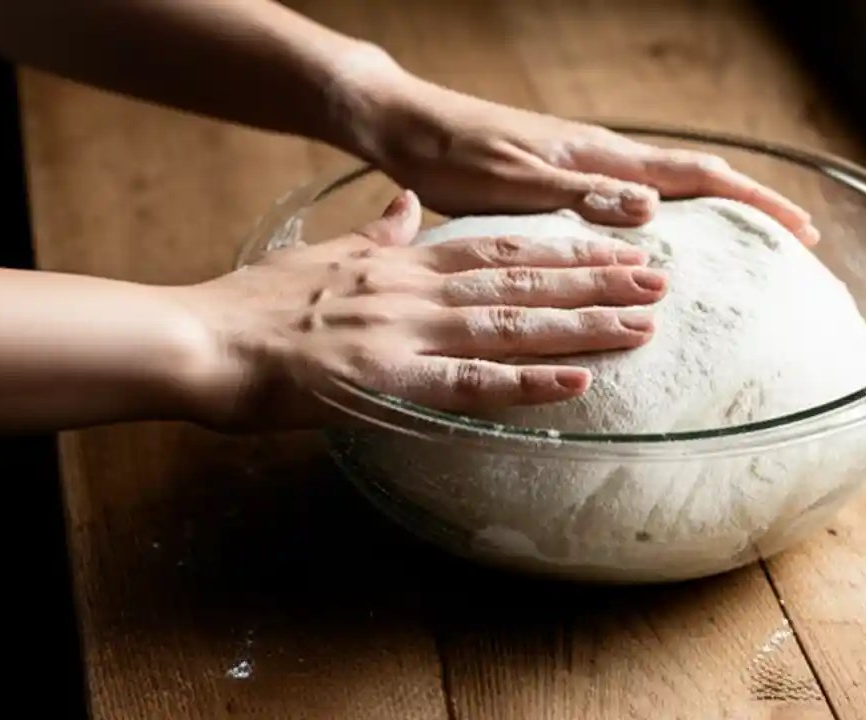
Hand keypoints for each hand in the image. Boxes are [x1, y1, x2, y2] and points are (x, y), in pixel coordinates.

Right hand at [173, 190, 667, 430]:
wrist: (205, 340)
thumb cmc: (258, 302)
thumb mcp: (324, 252)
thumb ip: (377, 231)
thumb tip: (409, 204)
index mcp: (403, 261)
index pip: (500, 247)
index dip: (564, 247)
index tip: (615, 245)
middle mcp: (416, 289)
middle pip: (522, 279)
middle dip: (595, 279)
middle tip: (660, 280)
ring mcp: (405, 333)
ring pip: (511, 324)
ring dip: (581, 324)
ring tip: (643, 323)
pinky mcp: (388, 382)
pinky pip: (468, 382)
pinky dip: (524, 382)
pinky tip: (574, 382)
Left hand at [361, 75, 818, 241]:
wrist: (408, 128)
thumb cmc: (453, 156)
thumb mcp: (514, 183)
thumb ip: (581, 196)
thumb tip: (656, 207)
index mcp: (600, 157)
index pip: (696, 175)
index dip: (752, 201)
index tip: (800, 229)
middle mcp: (603, 157)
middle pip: (696, 178)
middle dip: (750, 207)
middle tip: (794, 243)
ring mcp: (586, 166)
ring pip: (668, 188)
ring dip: (715, 213)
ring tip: (749, 248)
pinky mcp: (564, 179)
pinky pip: (634, 199)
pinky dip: (670, 217)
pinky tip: (666, 241)